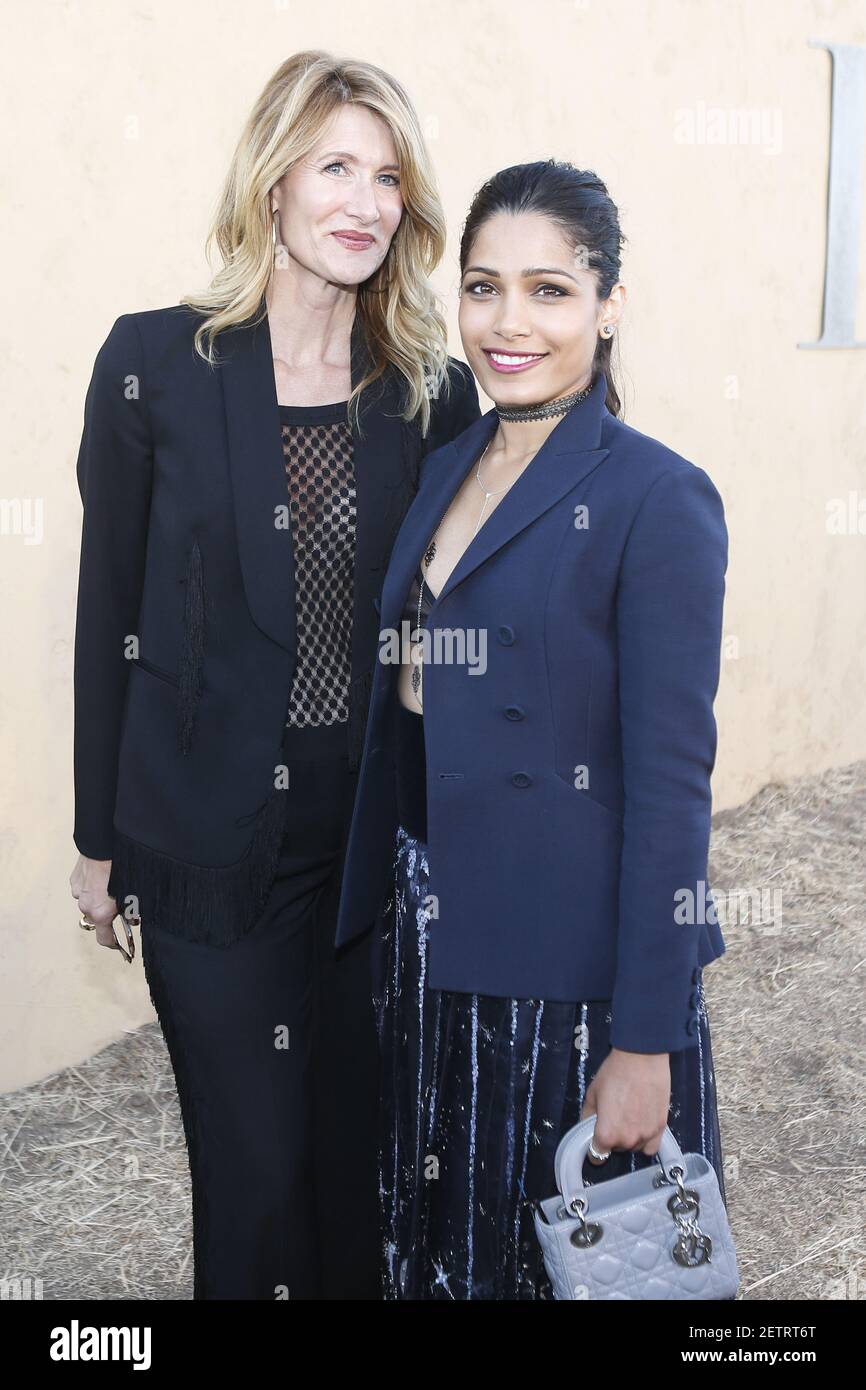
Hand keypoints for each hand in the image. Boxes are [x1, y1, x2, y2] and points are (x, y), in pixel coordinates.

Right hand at [69, 854, 134, 961]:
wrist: (104, 844)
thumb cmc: (122, 867)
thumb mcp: (133, 892)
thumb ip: (132, 909)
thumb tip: (134, 917)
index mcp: (101, 913)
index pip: (104, 939)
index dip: (113, 944)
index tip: (119, 945)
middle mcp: (86, 906)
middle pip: (98, 918)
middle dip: (109, 915)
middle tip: (121, 906)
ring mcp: (78, 892)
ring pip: (90, 902)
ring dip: (99, 899)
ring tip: (112, 886)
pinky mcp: (74, 880)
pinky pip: (84, 889)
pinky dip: (92, 888)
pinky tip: (103, 876)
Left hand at [579, 1047, 670, 1162]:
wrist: (642, 1058)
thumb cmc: (616, 1072)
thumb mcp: (592, 1094)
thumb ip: (587, 1116)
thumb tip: (587, 1127)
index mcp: (606, 1134)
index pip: (596, 1156)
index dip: (593, 1147)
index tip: (595, 1140)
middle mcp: (627, 1140)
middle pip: (616, 1150)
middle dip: (612, 1137)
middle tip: (613, 1117)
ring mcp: (646, 1136)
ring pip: (633, 1148)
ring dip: (629, 1138)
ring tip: (628, 1116)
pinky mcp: (660, 1129)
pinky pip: (651, 1147)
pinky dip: (646, 1141)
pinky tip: (642, 1126)